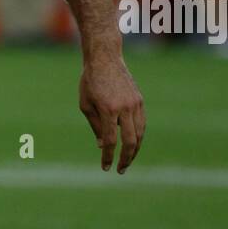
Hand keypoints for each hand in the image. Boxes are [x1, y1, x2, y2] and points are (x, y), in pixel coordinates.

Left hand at [79, 55, 145, 173]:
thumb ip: (95, 126)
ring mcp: (135, 103)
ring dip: (135, 150)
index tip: (106, 168)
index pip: (111, 140)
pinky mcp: (140, 100)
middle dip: (126, 159)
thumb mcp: (86, 104)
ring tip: (127, 160)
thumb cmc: (90, 81)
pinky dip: (138, 136)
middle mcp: (124, 107)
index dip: (109, 156)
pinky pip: (141, 123)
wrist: (105, 58)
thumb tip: (103, 146)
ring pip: (139, 134)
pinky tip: (133, 144)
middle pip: (130, 141)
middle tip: (121, 169)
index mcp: (108, 109)